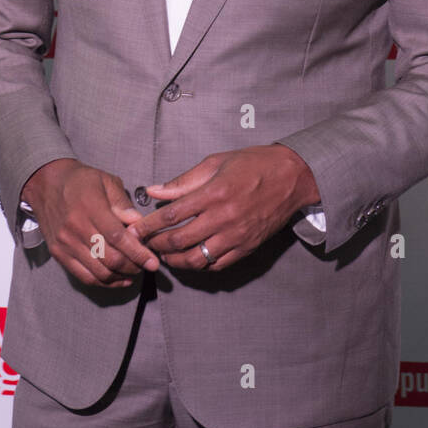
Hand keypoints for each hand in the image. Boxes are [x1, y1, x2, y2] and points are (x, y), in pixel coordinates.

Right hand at [21, 158, 159, 287]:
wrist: (45, 184)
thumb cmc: (80, 181)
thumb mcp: (105, 181)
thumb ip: (123, 203)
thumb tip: (138, 223)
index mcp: (90, 207)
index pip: (117, 237)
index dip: (137, 252)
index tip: (152, 262)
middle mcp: (75, 228)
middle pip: (109, 258)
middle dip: (133, 266)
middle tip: (146, 266)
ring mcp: (65, 243)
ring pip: (98, 272)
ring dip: (120, 276)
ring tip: (134, 272)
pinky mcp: (58, 253)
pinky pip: (83, 276)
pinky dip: (103, 282)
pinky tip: (117, 279)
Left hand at [133, 145, 320, 272]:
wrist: (292, 177)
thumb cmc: (253, 164)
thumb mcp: (216, 163)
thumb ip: (183, 181)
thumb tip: (154, 191)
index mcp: (214, 193)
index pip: (172, 215)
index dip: (148, 225)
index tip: (134, 229)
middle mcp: (224, 217)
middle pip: (179, 240)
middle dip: (155, 244)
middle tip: (143, 244)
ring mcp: (236, 236)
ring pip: (196, 259)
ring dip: (174, 260)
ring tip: (164, 254)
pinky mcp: (246, 247)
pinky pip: (217, 264)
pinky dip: (199, 265)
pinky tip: (190, 257)